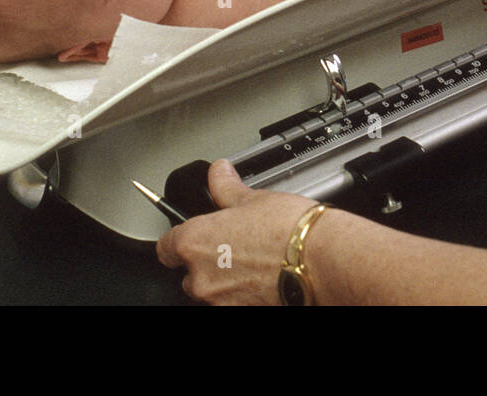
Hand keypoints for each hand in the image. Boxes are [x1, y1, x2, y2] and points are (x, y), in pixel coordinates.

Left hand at [156, 160, 317, 304]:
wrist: (321, 261)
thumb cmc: (289, 230)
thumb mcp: (254, 198)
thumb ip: (226, 188)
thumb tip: (218, 172)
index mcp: (194, 242)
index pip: (165, 247)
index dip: (179, 239)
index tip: (193, 233)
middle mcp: (200, 278)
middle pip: (189, 273)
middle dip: (207, 262)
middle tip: (234, 246)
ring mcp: (221, 302)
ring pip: (212, 292)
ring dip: (226, 280)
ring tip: (255, 262)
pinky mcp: (243, 314)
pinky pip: (234, 303)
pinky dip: (244, 294)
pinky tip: (266, 278)